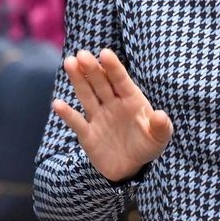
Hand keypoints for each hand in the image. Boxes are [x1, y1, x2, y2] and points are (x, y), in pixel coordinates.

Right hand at [52, 49, 172, 181]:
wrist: (130, 167)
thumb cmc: (147, 145)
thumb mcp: (159, 138)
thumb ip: (161, 127)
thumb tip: (161, 115)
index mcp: (131, 100)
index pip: (121, 80)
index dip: (113, 67)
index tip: (105, 53)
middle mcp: (112, 104)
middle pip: (100, 83)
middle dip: (92, 69)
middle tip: (82, 54)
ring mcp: (98, 117)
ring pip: (86, 95)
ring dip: (78, 80)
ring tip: (69, 63)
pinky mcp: (87, 134)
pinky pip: (76, 122)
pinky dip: (67, 114)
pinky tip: (58, 104)